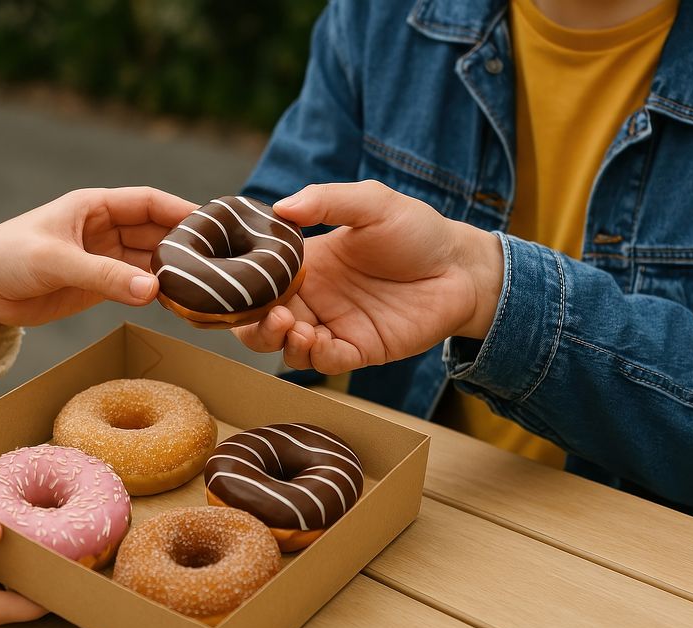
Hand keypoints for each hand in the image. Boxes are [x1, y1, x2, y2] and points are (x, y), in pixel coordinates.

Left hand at [0, 187, 196, 348]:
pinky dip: (158, 293)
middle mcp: (106, 229)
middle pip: (158, 232)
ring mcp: (106, 258)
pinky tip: (178, 302)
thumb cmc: (7, 258)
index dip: (182, 210)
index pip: (149, 202)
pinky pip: (139, 286)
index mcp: (95, 206)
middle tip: (218, 262)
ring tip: (204, 286)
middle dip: (185, 244)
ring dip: (174, 271)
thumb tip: (153, 291)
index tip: (214, 223)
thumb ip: (104, 277)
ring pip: (152, 261)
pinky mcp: (101, 285)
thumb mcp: (56, 262)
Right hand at [234, 181, 503, 373]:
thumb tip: (281, 207)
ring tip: (293, 325)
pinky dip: (313, 356)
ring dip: (279, 340)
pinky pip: (324, 362)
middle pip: (261, 320)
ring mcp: (333, 326)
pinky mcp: (358, 350)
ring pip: (285, 347)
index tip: (231, 279)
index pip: (259, 279)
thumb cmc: (417, 231)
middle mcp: (313, 297)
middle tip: (270, 311)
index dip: (240, 283)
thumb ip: (328, 201)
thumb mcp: (372, 203)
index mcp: (306, 263)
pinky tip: (316, 340)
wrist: (461, 268)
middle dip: (253, 322)